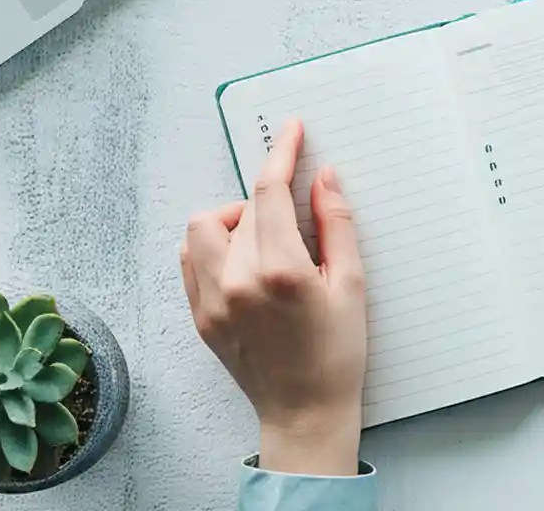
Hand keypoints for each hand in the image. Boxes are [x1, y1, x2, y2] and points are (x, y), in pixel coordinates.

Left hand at [180, 119, 366, 474]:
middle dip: (271, 199)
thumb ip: (336, 223)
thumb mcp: (352, 284)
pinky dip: (213, 245)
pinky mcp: (199, 315)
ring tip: (264, 239)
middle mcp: (236, 281)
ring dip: (233, 218)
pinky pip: (191, 258)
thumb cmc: (338, 353)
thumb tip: (323, 176)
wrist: (305, 412)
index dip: (281, 152)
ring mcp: (211, 300)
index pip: (270, 191)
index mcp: (279, 271)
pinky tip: (242, 260)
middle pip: (243, 207)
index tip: (290, 130)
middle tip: (299, 220)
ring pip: (204, 226)